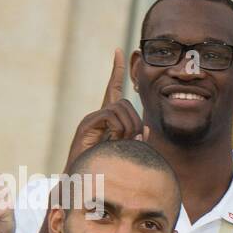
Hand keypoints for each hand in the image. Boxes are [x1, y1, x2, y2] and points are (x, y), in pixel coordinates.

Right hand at [64, 49, 148, 169]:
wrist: (86, 181)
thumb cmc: (109, 169)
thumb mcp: (129, 151)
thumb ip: (139, 139)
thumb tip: (146, 129)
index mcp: (109, 119)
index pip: (114, 88)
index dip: (118, 71)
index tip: (119, 51)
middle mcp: (100, 115)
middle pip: (126, 103)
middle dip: (135, 122)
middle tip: (132, 141)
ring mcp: (92, 119)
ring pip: (120, 108)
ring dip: (128, 128)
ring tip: (121, 144)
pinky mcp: (87, 124)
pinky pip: (110, 115)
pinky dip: (118, 129)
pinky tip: (112, 141)